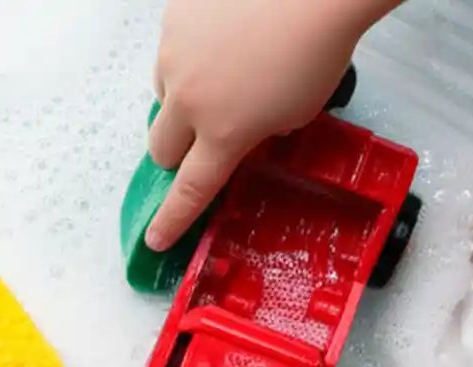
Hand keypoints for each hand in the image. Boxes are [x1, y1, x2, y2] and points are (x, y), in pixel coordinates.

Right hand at [146, 0, 394, 250]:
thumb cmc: (317, 47)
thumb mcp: (300, 111)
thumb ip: (261, 132)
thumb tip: (244, 131)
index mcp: (225, 133)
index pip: (190, 191)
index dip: (171, 220)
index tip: (155, 239)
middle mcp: (189, 101)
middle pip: (162, 148)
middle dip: (179, 151)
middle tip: (206, 135)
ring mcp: (174, 57)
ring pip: (165, 94)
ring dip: (185, 97)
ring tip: (225, 69)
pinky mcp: (172, 21)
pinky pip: (171, 49)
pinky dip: (191, 52)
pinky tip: (226, 34)